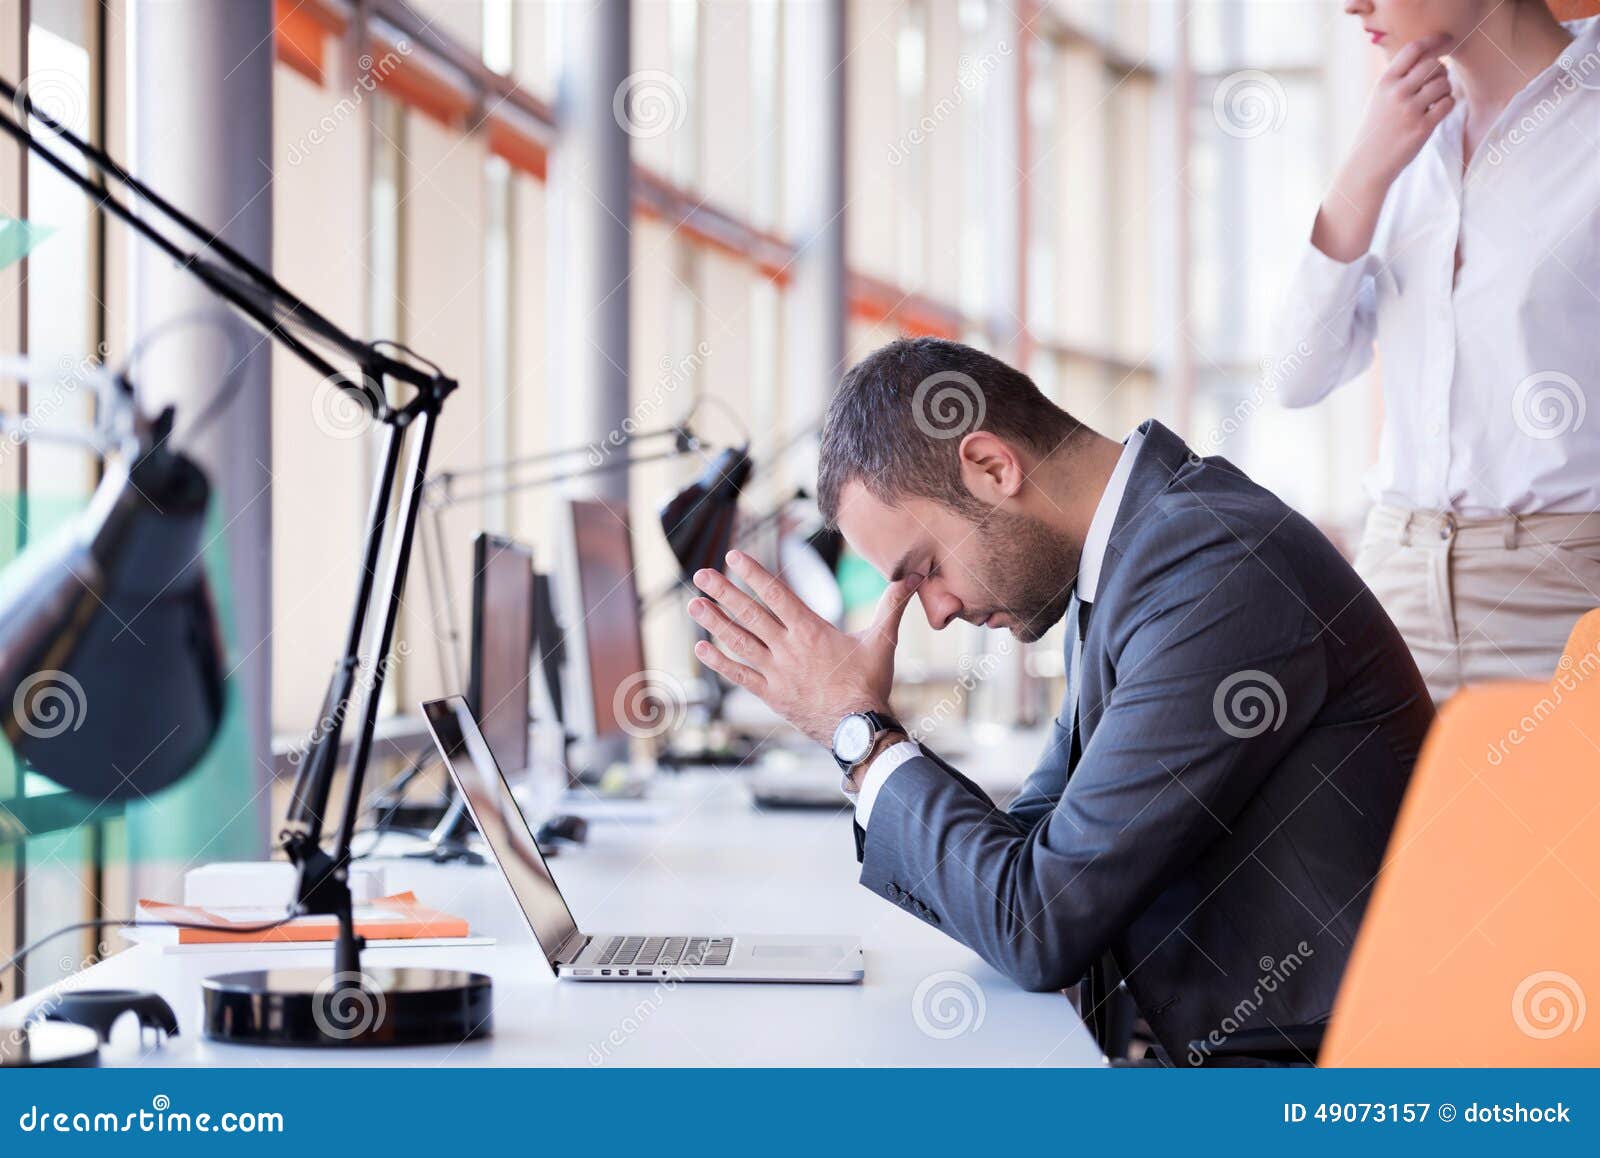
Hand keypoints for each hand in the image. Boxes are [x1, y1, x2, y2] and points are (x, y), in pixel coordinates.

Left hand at [687, 550, 922, 745]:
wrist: (858, 728)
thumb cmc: (870, 684)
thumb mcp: (883, 640)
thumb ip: (893, 604)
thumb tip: (915, 576)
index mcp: (810, 630)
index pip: (776, 593)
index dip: (753, 573)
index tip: (733, 557)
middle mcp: (787, 647)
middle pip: (749, 614)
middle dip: (723, 591)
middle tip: (701, 574)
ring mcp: (775, 672)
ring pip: (739, 641)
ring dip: (715, 621)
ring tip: (694, 605)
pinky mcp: (770, 694)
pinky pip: (739, 675)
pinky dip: (720, 662)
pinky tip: (702, 649)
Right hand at [1313, 33, 1453, 261]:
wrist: (1368, 163)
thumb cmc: (1377, 128)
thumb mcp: (1379, 97)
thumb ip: (1399, 76)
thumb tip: (1430, 55)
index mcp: (1384, 82)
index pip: (1413, 48)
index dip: (1433, 41)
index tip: (1445, 40)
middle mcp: (1396, 93)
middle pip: (1433, 64)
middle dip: (1440, 70)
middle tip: (1436, 81)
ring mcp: (1409, 110)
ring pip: (1443, 83)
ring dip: (1445, 88)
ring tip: (1436, 98)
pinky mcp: (1422, 127)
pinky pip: (1447, 103)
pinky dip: (1447, 104)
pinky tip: (1437, 111)